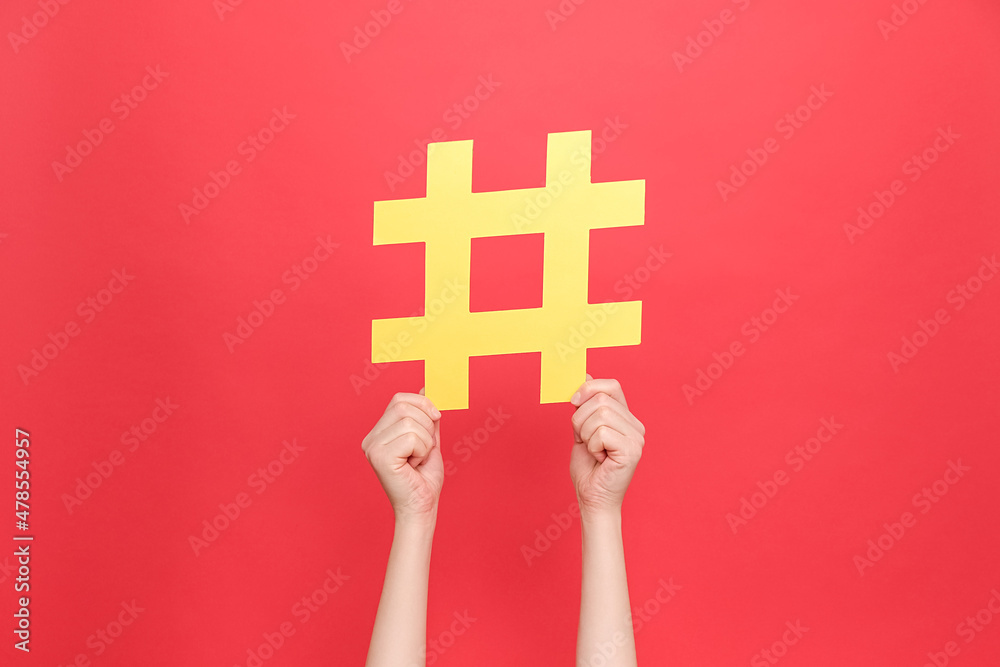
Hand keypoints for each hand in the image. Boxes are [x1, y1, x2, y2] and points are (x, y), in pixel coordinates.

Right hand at [362, 390, 442, 521]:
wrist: (421, 506)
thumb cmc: (423, 478)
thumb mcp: (429, 439)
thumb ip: (426, 416)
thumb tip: (426, 388)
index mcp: (379, 432)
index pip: (399, 399)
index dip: (422, 404)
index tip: (435, 419)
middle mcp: (371, 438)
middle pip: (404, 407)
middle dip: (426, 425)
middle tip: (424, 448)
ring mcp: (372, 447)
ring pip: (411, 422)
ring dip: (425, 442)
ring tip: (417, 459)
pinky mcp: (379, 457)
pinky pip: (412, 437)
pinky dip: (422, 451)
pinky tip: (413, 465)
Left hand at [569, 376, 644, 515]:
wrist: (592, 498)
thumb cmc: (589, 468)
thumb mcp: (582, 429)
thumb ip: (585, 406)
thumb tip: (585, 376)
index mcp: (626, 418)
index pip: (612, 385)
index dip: (589, 388)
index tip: (573, 401)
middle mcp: (636, 425)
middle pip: (600, 400)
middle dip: (580, 419)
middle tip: (584, 440)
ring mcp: (636, 437)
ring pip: (599, 414)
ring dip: (585, 434)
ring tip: (593, 451)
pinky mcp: (632, 450)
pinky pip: (601, 433)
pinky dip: (592, 446)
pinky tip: (600, 459)